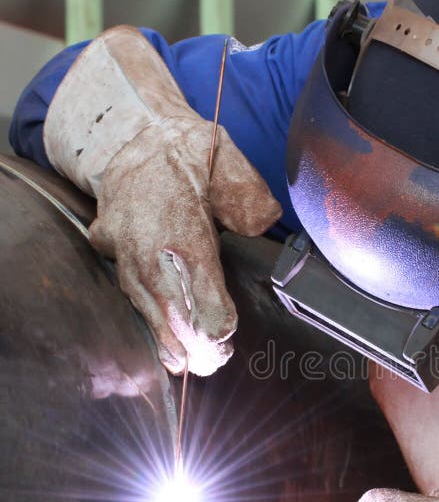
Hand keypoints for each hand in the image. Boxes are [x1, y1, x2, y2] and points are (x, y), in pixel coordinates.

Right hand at [44, 25, 280, 375]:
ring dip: (170, 338)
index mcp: (176, 217)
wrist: (129, 136)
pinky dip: (150, 322)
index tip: (224, 335)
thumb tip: (263, 221)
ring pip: (146, 304)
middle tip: (214, 363)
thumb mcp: (226, 161)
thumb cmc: (186, 153)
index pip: (195, 273)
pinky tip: (166, 348)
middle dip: (192, 339)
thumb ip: (247, 195)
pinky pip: (130, 295)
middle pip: (167, 301)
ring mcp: (124, 248)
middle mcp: (145, 240)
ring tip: (191, 366)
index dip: (211, 310)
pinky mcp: (112, 254)